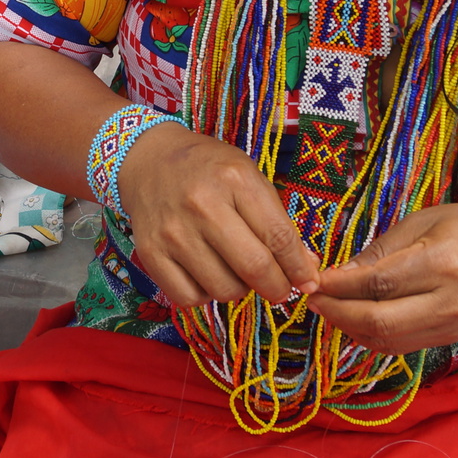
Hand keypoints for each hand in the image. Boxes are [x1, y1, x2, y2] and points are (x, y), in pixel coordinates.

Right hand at [116, 124, 320, 307]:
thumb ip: (277, 222)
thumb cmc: (208, 169)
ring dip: (239, 289)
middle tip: (279, 288)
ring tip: (234, 270)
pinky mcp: (150, 252)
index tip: (307, 281)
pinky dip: (204, 294)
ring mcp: (173, 231)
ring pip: (223, 289)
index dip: (299, 268)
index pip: (279, 238)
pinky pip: (189, 298)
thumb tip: (305, 271)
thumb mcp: (248, 177)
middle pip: (254, 268)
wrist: (150, 160)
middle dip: (276, 288)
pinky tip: (206, 274)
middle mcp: (202, 204)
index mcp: (234, 179)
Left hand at [308, 202, 457, 354]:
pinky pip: (404, 347)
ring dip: (351, 330)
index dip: (340, 286)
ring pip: (389, 342)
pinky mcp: (452, 340)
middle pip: (379, 322)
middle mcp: (448, 302)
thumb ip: (382, 250)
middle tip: (313, 301)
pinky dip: (374, 338)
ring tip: (330, 311)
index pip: (378, 283)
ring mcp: (452, 327)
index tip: (316, 280)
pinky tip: (357, 321)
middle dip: (337, 314)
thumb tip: (340, 273)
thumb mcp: (425, 221)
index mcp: (442, 264)